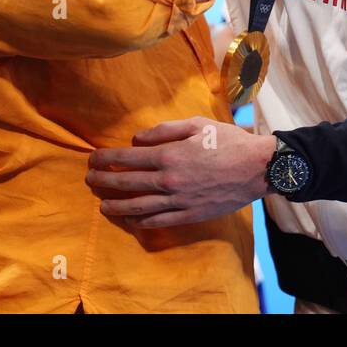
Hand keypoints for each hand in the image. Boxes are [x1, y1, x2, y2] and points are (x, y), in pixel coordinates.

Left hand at [86, 117, 275, 229]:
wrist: (257, 168)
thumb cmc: (228, 142)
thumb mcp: (196, 125)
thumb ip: (164, 130)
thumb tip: (136, 139)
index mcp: (169, 154)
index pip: (128, 158)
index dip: (106, 158)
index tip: (92, 159)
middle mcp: (169, 180)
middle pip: (127, 183)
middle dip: (104, 181)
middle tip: (89, 180)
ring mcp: (178, 201)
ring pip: (138, 207)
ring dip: (116, 206)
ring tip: (102, 205)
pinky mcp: (189, 215)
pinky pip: (158, 221)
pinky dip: (139, 221)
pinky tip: (129, 219)